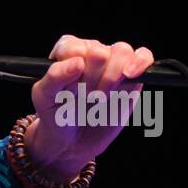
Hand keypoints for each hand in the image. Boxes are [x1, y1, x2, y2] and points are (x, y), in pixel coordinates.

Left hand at [26, 35, 155, 179]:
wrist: (73, 139)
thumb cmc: (56, 115)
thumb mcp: (44, 97)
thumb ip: (55, 76)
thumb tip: (78, 61)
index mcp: (68, 51)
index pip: (76, 48)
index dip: (74, 73)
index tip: (70, 91)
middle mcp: (91, 51)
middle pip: (99, 52)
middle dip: (91, 82)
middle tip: (85, 99)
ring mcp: (113, 62)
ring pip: (122, 52)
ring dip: (111, 79)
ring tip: (100, 98)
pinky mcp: (131, 74)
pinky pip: (143, 56)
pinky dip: (140, 63)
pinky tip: (130, 75)